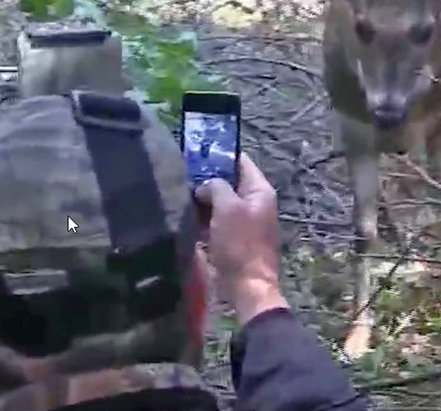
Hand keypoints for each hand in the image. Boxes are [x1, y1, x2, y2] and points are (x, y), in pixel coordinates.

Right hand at [194, 153, 288, 324]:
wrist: (247, 286)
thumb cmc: (239, 243)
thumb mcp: (227, 208)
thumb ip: (216, 186)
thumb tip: (205, 184)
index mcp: (260, 191)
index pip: (240, 162)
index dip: (219, 155)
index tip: (196, 153)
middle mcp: (255, 203)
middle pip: (230, 182)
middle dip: (208, 179)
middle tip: (183, 176)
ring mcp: (246, 222)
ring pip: (222, 203)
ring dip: (204, 201)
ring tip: (181, 195)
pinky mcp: (235, 239)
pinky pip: (218, 221)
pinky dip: (205, 219)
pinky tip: (187, 218)